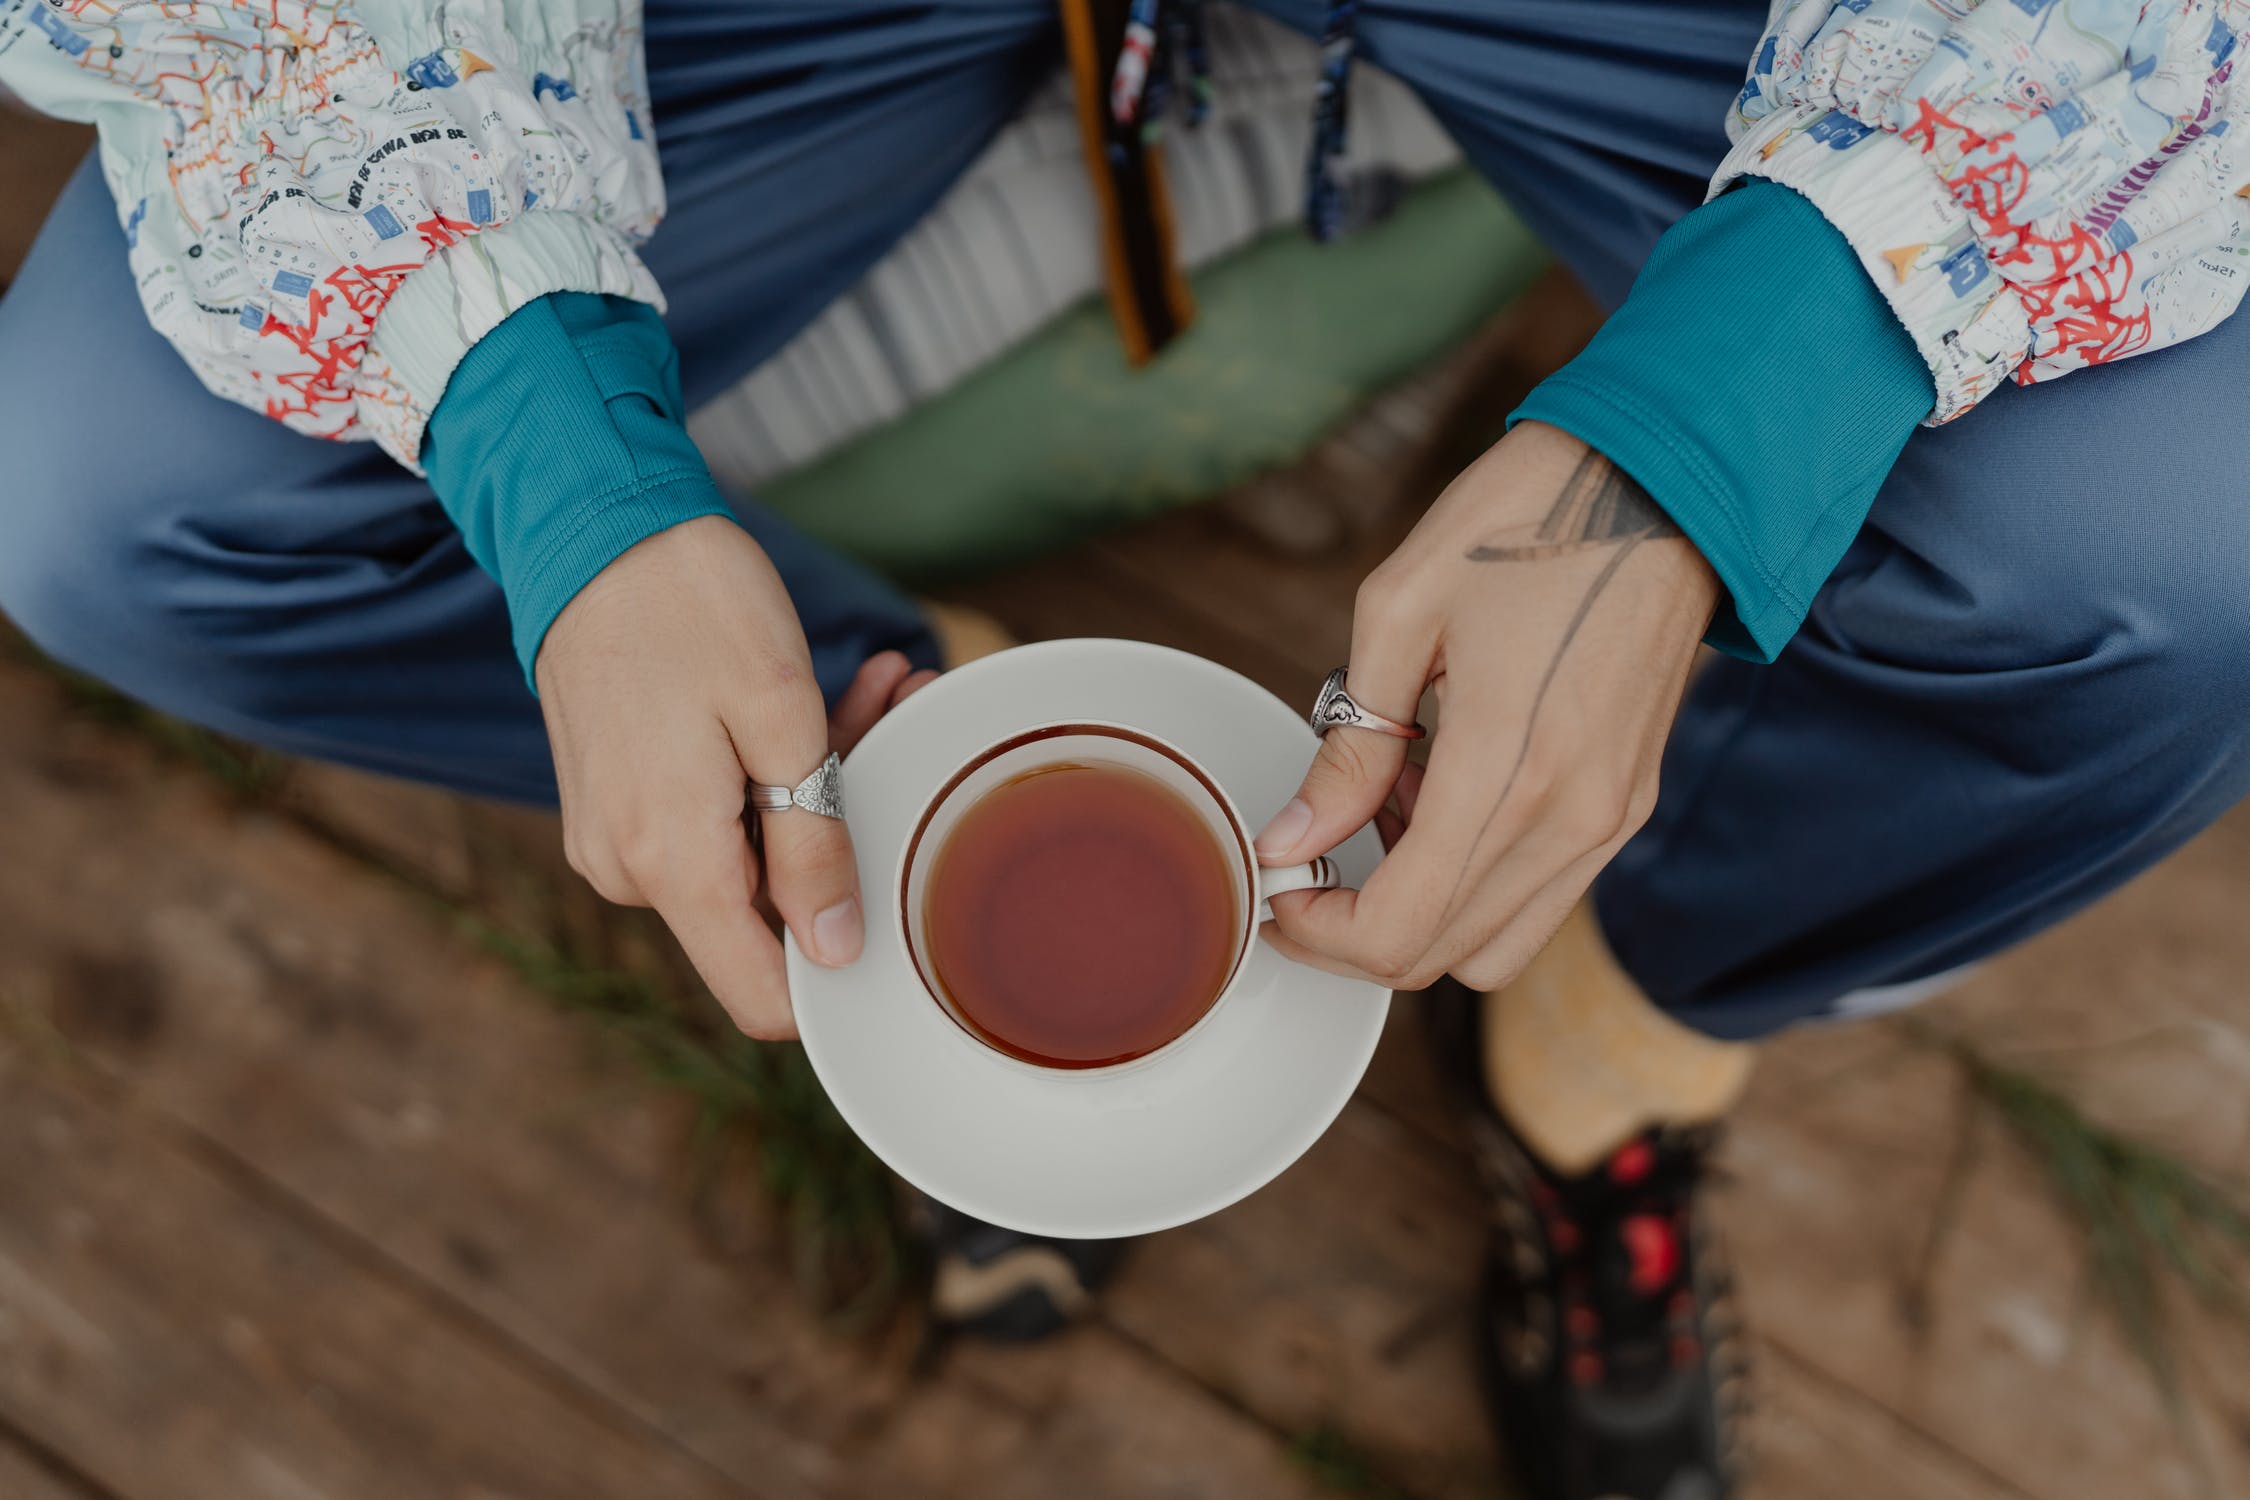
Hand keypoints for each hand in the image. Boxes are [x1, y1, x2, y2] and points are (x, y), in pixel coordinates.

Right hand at [536, 516, 934, 1038]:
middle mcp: (628, 870)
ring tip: (875, 688)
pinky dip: (769, 773)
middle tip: (900, 719)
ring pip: (747, 856)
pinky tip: (823, 698)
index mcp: (670, 862)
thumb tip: (836, 953)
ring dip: (818, 787)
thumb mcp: (780, 719)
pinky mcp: (615, 802)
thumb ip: (811, 848)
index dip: (839, 971)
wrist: (589, 522)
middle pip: (766, 915)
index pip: (762, 995)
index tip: (897, 896)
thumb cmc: (692, 602)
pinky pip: (710, 819)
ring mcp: (615, 838)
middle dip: (844, 834)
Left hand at [1254, 421, 1717, 990]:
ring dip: (1420, 910)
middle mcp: (1572, 817)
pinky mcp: (1629, 804)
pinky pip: (1541, 895)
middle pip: (1441, 954)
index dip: (1319, 933)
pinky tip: (1441, 795)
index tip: (1279, 891)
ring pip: (1495, 944)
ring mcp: (1611, 818)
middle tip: (1307, 864)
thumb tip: (1292, 839)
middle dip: (1355, 932)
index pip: (1400, 928)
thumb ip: (1347, 747)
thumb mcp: (1400, 610)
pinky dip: (1475, 881)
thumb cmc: (1526, 520)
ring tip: (1381, 812)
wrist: (1664, 478)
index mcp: (1508, 769)